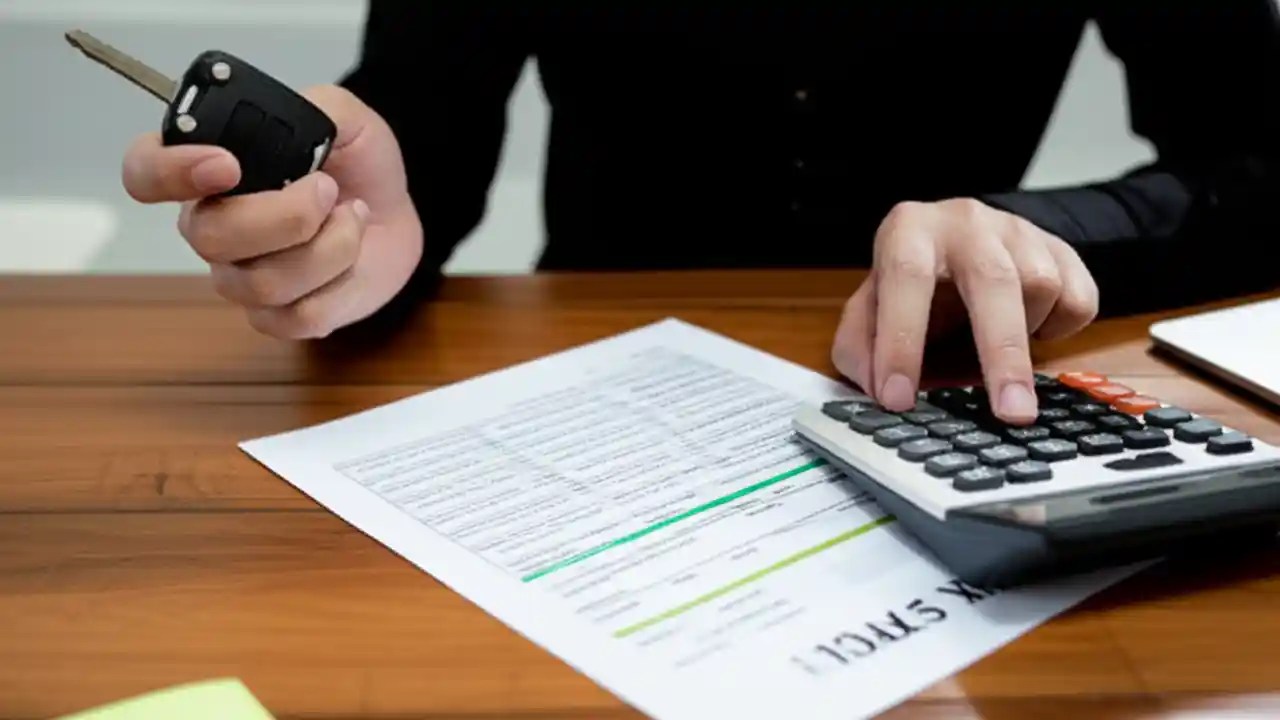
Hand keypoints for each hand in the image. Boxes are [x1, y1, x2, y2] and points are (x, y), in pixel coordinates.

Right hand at [121, 85, 422, 338]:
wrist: (393, 209)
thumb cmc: (356, 164)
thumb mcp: (344, 116)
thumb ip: (313, 108)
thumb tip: (286, 124)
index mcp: (206, 172)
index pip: (145, 173)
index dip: (169, 172)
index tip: (225, 165)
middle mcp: (212, 228)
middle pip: (211, 237)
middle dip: (285, 214)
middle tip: (328, 189)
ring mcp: (242, 278)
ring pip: (263, 283)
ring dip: (329, 247)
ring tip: (352, 216)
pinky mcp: (280, 316)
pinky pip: (299, 317)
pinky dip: (341, 284)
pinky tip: (352, 256)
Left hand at [831, 198, 1098, 423]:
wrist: (962, 243)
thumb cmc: (912, 285)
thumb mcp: (869, 309)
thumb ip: (859, 347)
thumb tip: (876, 389)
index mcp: (909, 230)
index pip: (905, 278)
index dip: (901, 341)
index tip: (899, 399)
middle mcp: (966, 221)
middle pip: (992, 280)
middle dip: (1001, 354)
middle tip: (1010, 413)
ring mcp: (1020, 231)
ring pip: (1041, 287)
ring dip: (1024, 335)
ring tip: (994, 346)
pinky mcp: (1063, 250)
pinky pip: (1078, 300)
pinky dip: (1060, 328)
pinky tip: (1031, 330)